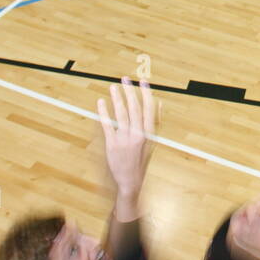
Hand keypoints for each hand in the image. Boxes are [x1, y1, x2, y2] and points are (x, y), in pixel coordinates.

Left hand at [97, 78, 156, 196]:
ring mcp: (124, 140)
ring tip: (113, 87)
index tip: (142, 81)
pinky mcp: (112, 145)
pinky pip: (107, 125)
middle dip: (130, 92)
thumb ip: (156, 121)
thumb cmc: (142, 158)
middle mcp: (138, 135)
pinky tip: (100, 102)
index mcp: (150, 133)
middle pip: (134, 108)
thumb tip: (159, 102)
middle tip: (125, 79)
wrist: (130, 180)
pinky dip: (103, 112)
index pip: (148, 109)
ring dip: (117, 98)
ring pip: (121, 114)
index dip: (145, 93)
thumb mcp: (153, 141)